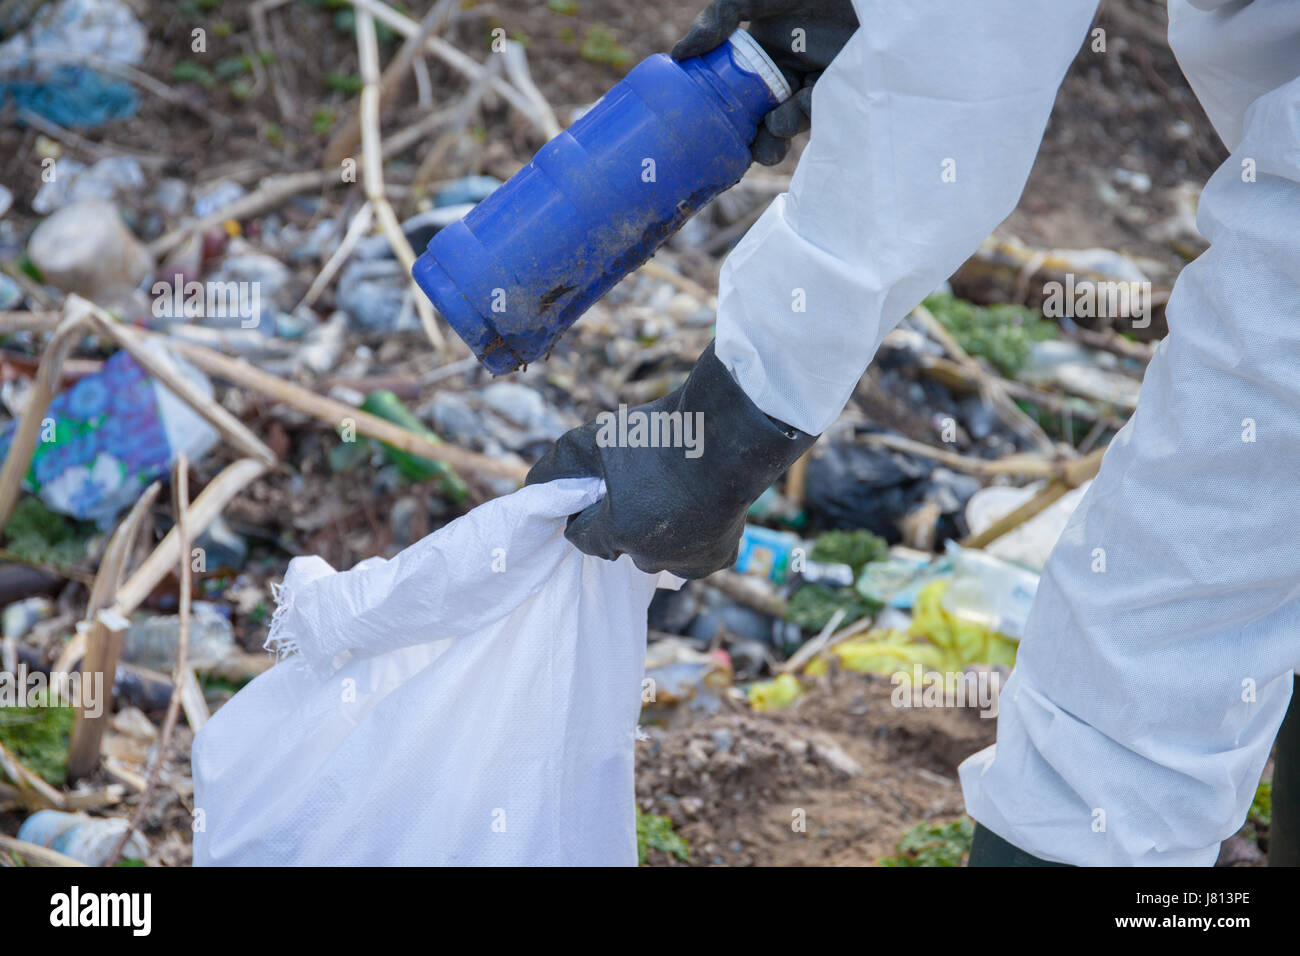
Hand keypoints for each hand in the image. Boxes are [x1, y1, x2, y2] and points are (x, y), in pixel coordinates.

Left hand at [526, 342, 816, 578]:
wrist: (729, 433)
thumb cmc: (660, 433)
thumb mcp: (598, 439)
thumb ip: (559, 464)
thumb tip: (532, 485)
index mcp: (618, 530)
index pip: (583, 538)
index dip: (589, 512)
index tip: (604, 491)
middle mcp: (650, 556)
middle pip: (622, 547)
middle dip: (625, 523)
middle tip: (644, 486)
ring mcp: (686, 561)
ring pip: (657, 556)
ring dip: (657, 536)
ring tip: (671, 496)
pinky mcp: (716, 560)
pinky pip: (692, 559)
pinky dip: (691, 541)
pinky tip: (696, 511)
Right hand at [672, 0, 859, 164]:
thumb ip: (718, 18)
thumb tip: (679, 54)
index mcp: (759, 52)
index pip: (733, 93)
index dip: (719, 116)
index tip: (703, 133)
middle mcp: (783, 70)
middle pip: (758, 118)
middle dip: (749, 142)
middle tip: (741, 153)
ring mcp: (811, 80)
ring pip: (785, 122)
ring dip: (774, 136)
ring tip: (772, 133)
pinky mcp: (839, 88)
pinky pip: (813, 111)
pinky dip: (799, 116)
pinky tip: (792, 110)